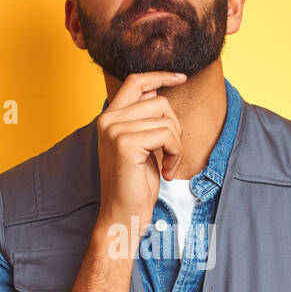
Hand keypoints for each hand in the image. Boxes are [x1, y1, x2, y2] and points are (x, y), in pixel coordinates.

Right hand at [96, 71, 186, 228]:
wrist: (123, 215)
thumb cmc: (135, 185)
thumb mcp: (141, 145)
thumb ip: (143, 119)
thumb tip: (156, 91)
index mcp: (109, 118)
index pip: (135, 81)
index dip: (160, 75)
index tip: (182, 77)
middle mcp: (108, 120)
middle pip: (159, 101)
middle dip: (175, 127)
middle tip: (171, 153)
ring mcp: (114, 130)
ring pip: (166, 118)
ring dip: (176, 144)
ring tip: (168, 164)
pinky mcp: (126, 143)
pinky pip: (167, 134)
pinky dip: (175, 154)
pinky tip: (167, 171)